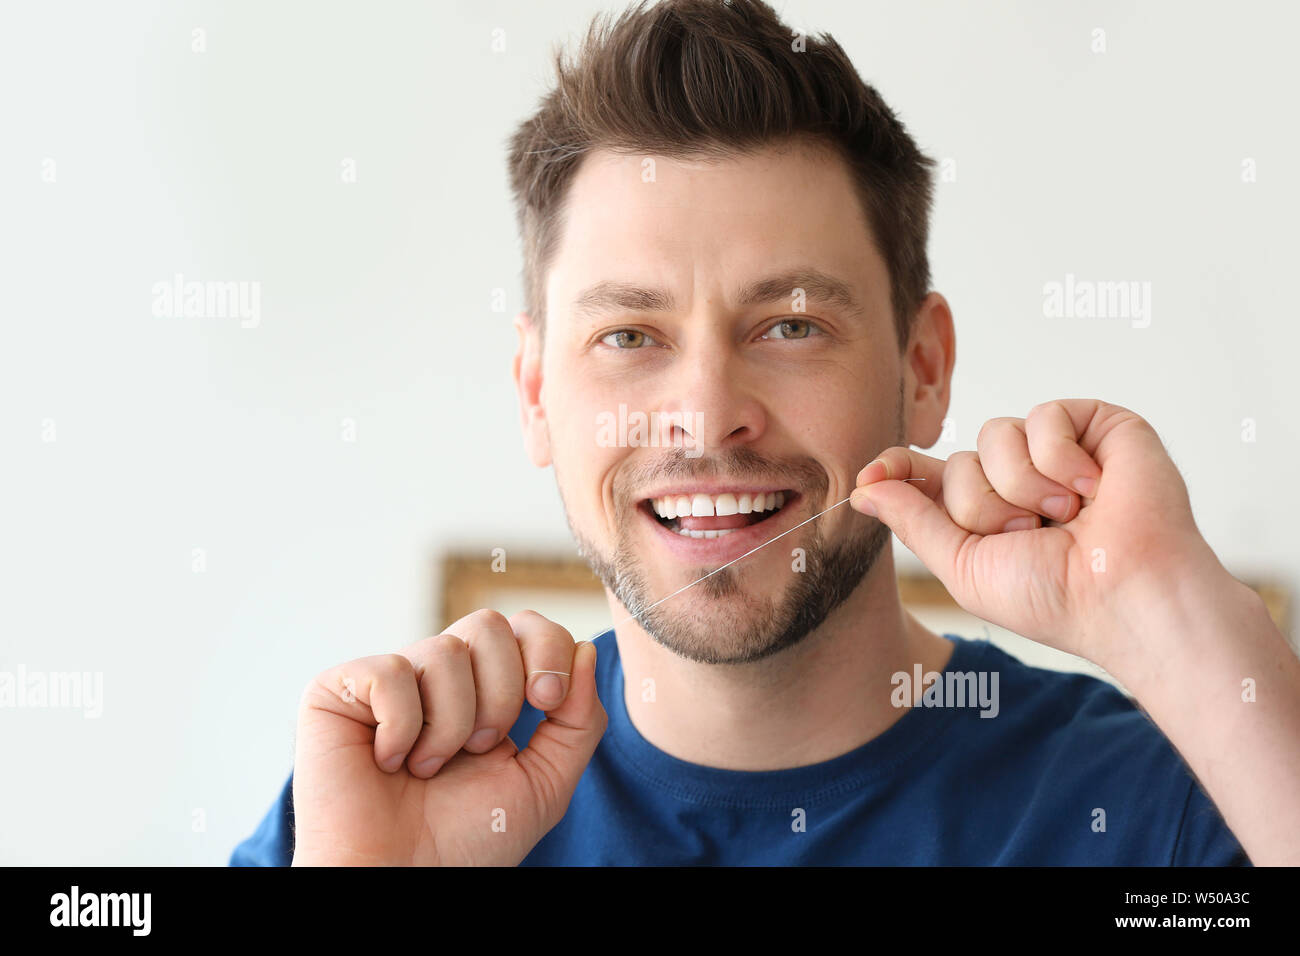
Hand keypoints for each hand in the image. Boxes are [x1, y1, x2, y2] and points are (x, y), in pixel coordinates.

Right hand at [291, 609, 605, 865]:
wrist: (402, 881)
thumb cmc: (467, 841)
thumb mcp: (546, 781)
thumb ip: (579, 719)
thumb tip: (587, 648)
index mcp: (484, 687)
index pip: (526, 626)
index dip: (548, 650)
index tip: (547, 700)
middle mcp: (436, 674)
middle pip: (489, 624)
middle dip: (501, 692)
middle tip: (481, 747)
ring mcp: (387, 678)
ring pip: (445, 649)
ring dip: (452, 724)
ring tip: (428, 768)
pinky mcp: (338, 689)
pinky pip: (391, 672)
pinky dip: (401, 728)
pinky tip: (387, 761)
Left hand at [849, 399, 1223, 670]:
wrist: (1126, 594)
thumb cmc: (1053, 596)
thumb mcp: (963, 566)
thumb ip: (913, 520)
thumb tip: (863, 487)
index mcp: (984, 514)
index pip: (926, 474)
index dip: (895, 468)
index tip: (867, 475)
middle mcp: (1018, 479)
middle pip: (957, 460)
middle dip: (982, 505)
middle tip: (1031, 535)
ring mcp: (1057, 451)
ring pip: (995, 433)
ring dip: (1022, 485)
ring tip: (1066, 516)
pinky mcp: (1097, 426)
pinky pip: (1044, 417)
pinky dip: (1061, 459)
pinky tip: (1093, 489)